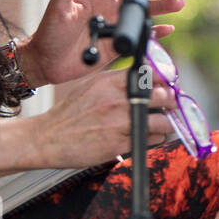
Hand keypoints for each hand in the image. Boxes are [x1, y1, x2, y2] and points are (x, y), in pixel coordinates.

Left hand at [19, 0, 188, 86]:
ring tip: (180, 4)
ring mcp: (115, 26)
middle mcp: (109, 7)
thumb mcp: (58, 4)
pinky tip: (168, 28)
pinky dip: (155, 33)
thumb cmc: (48, 31)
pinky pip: (139, 36)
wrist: (45, 61)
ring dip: (163, 8)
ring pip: (144, 14)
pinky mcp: (117, 46)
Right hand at [30, 69, 177, 168]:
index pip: (151, 74)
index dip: (165, 80)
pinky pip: (151, 139)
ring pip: (163, 121)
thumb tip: (146, 79)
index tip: (169, 86)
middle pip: (164, 96)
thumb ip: (118, 82)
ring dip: (167, 123)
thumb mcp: (92, 86)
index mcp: (110, 82)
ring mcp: (119, 122)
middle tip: (171, 106)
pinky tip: (148, 136)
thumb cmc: (70, 113)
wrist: (46, 138)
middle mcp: (117, 100)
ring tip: (162, 124)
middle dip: (171, 102)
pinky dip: (155, 138)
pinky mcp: (119, 143)